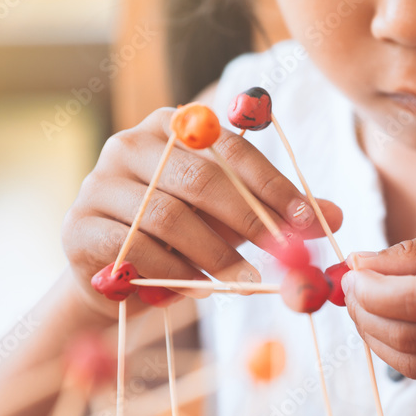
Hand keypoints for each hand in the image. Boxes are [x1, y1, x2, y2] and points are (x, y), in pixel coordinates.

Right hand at [63, 107, 342, 316]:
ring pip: (168, 217)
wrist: (118, 276)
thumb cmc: (185, 237)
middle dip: (250, 222)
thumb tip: (336, 217)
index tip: (310, 222)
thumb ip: (279, 214)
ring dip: (214, 255)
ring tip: (244, 281)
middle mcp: (130, 144)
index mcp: (174, 127)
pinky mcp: (78, 226)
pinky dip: (174, 273)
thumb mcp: (235, 220)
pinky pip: (136, 251)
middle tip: (285, 258)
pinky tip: (196, 288)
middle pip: (200, 179)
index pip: (232, 149)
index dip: (275, 186)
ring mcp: (98, 182)